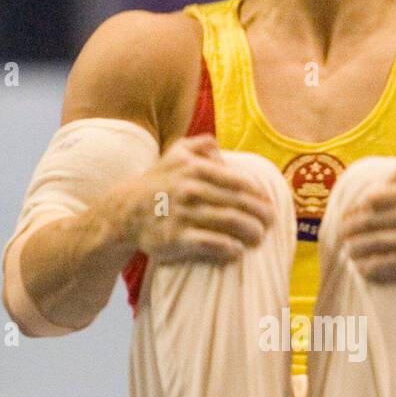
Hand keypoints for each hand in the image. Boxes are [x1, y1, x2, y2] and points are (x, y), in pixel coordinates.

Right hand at [111, 134, 274, 264]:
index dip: (259, 195)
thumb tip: (225, 155)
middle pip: (238, 203)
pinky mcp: (177, 238)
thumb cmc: (157, 184)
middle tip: (270, 224)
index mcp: (194, 168)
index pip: (238, 182)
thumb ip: (200, 145)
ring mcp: (183, 214)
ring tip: (259, 238)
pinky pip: (213, 244)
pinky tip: (237, 252)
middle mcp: (189, 189)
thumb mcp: (174, 153)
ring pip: (230, 223)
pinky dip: (230, 249)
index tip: (269, 204)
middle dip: (260, 215)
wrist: (125, 212)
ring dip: (251, 232)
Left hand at [342, 150, 395, 286]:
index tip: (347, 216)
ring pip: (383, 245)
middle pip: (375, 223)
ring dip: (361, 250)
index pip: (377, 199)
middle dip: (354, 231)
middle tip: (343, 236)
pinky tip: (364, 269)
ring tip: (349, 252)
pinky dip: (377, 268)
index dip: (357, 210)